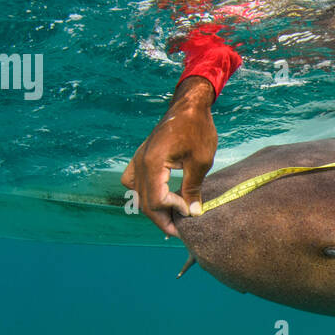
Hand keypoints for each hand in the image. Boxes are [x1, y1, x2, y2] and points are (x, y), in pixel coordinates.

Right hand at [121, 76, 217, 236]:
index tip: (191, 213)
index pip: (155, 201)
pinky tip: (161, 195)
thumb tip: (193, 213)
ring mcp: (138, 159)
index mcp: (153, 163)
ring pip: (138, 194)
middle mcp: (140, 163)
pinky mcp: (142, 157)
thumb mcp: (200, 162)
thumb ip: (193, 189)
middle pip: (144, 202)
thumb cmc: (197, 129)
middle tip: (181, 229)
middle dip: (163, 219)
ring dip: (154, 208)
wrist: (189, 105)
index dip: (173, 212)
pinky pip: (133, 181)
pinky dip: (145, 192)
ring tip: (173, 215)